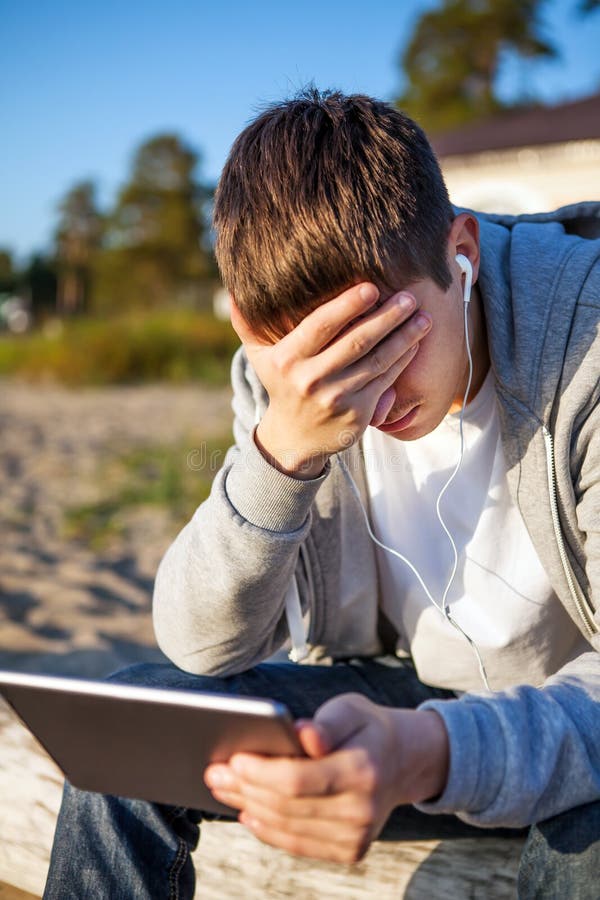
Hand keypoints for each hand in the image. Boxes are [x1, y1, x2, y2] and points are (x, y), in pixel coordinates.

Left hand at [204, 694, 448, 863]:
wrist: (402, 761)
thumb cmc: (366, 728)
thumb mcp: (351, 709)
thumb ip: (327, 722)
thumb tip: (303, 734)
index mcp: (363, 769)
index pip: (298, 779)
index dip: (260, 772)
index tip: (233, 759)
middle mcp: (363, 809)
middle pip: (286, 805)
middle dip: (244, 788)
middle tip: (215, 772)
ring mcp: (358, 835)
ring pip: (287, 827)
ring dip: (249, 807)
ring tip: (223, 788)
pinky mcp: (351, 849)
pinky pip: (298, 844)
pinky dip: (268, 830)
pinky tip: (249, 812)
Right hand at [231, 283, 430, 477]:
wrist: (294, 439)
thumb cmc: (281, 385)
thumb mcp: (259, 357)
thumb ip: (247, 323)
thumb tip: (232, 291)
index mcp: (288, 360)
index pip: (321, 326)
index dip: (348, 306)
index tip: (372, 287)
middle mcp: (311, 380)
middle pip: (356, 342)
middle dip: (386, 317)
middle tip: (409, 297)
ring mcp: (336, 399)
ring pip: (377, 361)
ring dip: (404, 337)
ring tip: (422, 317)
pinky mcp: (358, 414)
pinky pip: (385, 381)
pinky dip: (403, 360)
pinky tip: (415, 343)